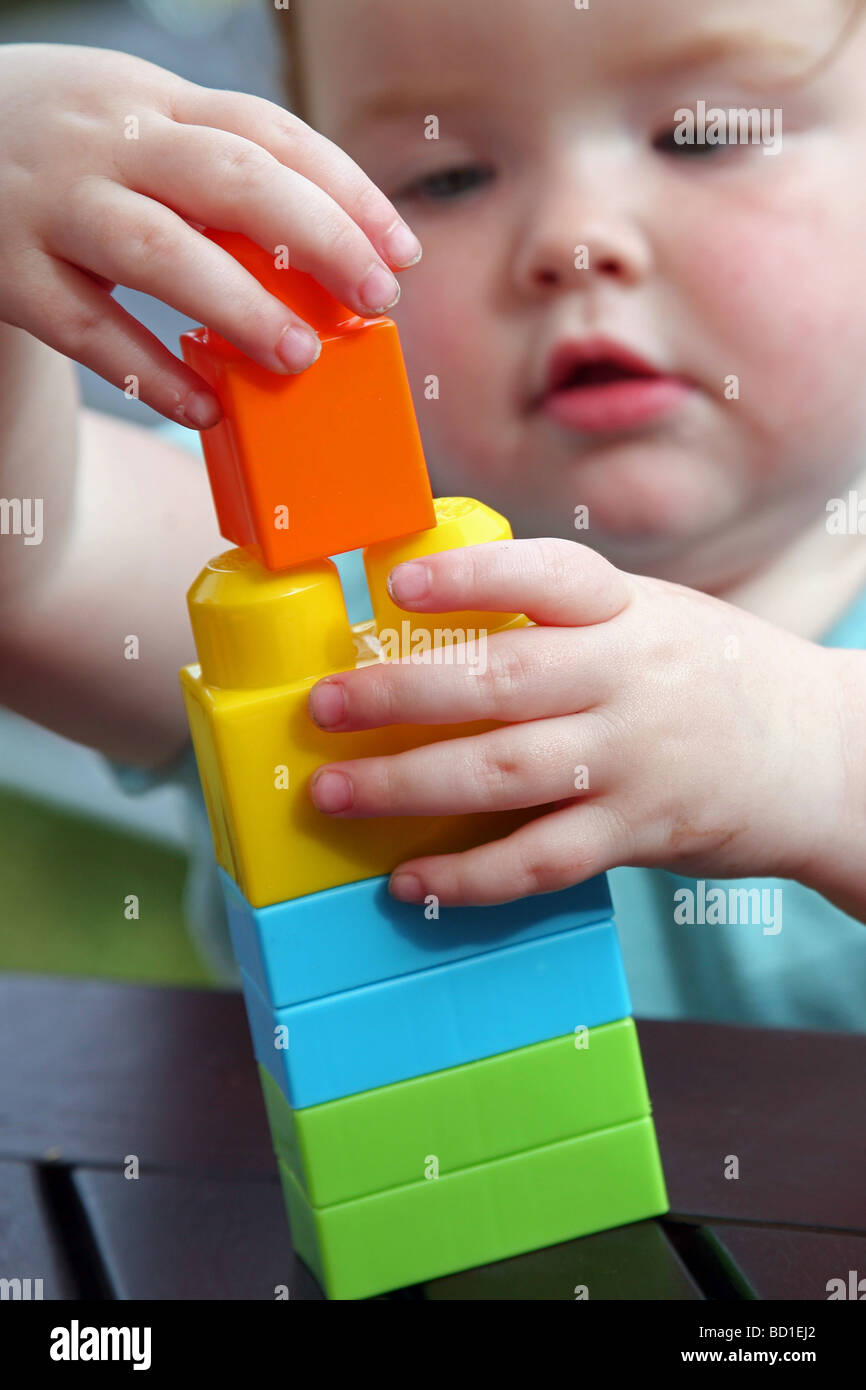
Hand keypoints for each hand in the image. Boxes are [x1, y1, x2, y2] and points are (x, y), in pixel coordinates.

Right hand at [0, 44, 420, 425]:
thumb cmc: (62, 151)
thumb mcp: (130, 128)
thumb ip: (211, 173)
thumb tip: (326, 257)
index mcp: (149, 100)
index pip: (266, 131)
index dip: (344, 191)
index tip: (401, 252)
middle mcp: (103, 143)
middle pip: (229, 178)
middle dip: (318, 238)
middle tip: (375, 299)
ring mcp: (50, 207)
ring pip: (157, 251)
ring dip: (240, 305)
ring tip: (301, 357)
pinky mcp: (9, 275)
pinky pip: (86, 331)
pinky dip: (149, 373)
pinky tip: (203, 407)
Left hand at [306, 538, 849, 906]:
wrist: (819, 756)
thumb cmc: (713, 678)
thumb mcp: (653, 618)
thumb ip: (563, 619)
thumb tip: (436, 624)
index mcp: (629, 612)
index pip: (547, 577)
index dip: (471, 578)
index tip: (398, 585)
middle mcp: (629, 679)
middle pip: (501, 680)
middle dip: (399, 694)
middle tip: (326, 704)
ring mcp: (632, 760)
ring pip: (504, 773)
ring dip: (407, 786)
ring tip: (335, 792)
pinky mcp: (636, 834)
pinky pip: (539, 861)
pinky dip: (468, 877)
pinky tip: (411, 879)